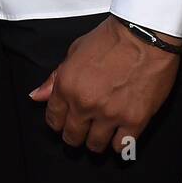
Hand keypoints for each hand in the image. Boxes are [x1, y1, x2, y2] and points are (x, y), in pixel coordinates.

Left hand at [29, 16, 181, 153]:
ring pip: (95, 146)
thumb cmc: (110, 39)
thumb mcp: (75, 51)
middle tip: (83, 129)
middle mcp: (85, 103)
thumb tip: (36, 96)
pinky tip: (120, 134)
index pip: (54, 119)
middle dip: (75, 135)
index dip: (58, 122)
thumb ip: (55, 78)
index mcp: (67, 85)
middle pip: (72, 137)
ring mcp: (110, 114)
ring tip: (102, 131)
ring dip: (97, 141)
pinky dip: (120, 144)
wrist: (144, 35)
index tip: (65, 121)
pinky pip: (122, 147)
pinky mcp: (134, 120)